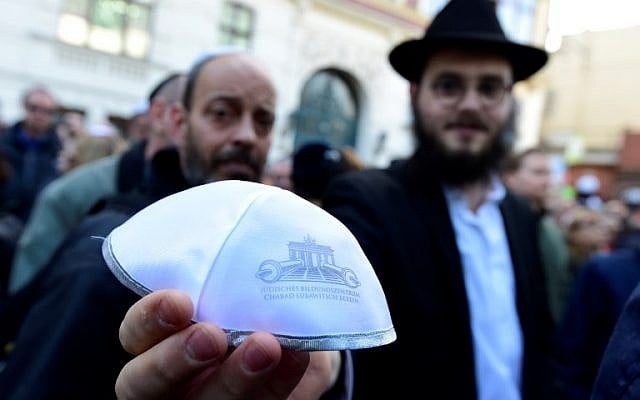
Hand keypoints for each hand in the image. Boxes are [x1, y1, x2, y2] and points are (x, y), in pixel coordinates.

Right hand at [116, 289, 339, 398]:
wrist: (304, 340)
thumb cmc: (257, 303)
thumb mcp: (242, 282)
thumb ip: (236, 271)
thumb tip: (255, 243)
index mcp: (161, 338)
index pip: (136, 333)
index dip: (149, 320)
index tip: (178, 300)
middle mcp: (172, 378)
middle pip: (143, 384)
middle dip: (173, 360)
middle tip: (210, 336)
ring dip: (233, 378)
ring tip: (266, 347)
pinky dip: (277, 383)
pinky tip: (296, 357)